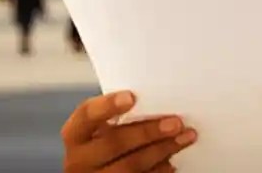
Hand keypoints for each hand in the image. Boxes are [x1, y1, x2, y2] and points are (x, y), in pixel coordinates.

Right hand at [62, 90, 197, 171]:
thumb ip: (118, 119)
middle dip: (147, 132)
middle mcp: (79, 160)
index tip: (131, 96)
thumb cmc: (104, 146)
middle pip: (114, 143)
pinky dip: (159, 171)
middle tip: (175, 122)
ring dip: (162, 150)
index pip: (87, 115)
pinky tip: (172, 162)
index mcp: (76, 135)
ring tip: (185, 137)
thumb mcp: (101, 131)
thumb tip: (156, 101)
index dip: (107, 106)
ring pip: (130, 167)